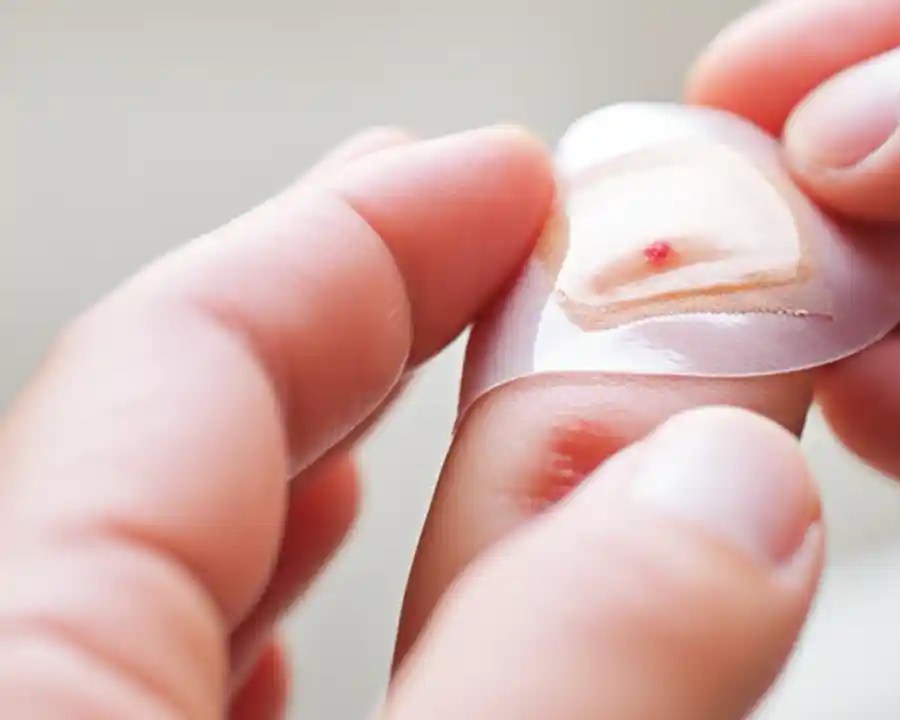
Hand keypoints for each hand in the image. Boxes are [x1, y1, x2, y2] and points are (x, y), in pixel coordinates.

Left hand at [0, 128, 821, 717]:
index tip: (513, 177)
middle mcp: (19, 714)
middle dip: (362, 330)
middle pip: (176, 455)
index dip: (367, 243)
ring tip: (408, 420)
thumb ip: (571, 666)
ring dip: (318, 487)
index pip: (179, 364)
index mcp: (16, 686)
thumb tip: (727, 488)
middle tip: (503, 256)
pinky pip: (172, 711)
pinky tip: (321, 649)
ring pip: (176, 589)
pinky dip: (284, 653)